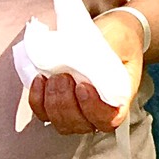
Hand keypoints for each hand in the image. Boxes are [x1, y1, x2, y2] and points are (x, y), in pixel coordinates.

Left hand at [28, 10, 145, 133]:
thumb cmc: (119, 39)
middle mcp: (99, 112)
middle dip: (67, 103)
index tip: (83, 87)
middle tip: (63, 76)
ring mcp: (77, 111)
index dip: (93, 109)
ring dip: (53, 102)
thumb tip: (85, 63)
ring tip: (53, 77)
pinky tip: (40, 80)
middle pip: (80, 124)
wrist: (110, 34)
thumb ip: (107, 54)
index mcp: (120, 99)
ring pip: (61, 122)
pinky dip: (38, 100)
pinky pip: (43, 113)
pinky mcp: (58, 105)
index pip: (108, 119)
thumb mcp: (120, 40)